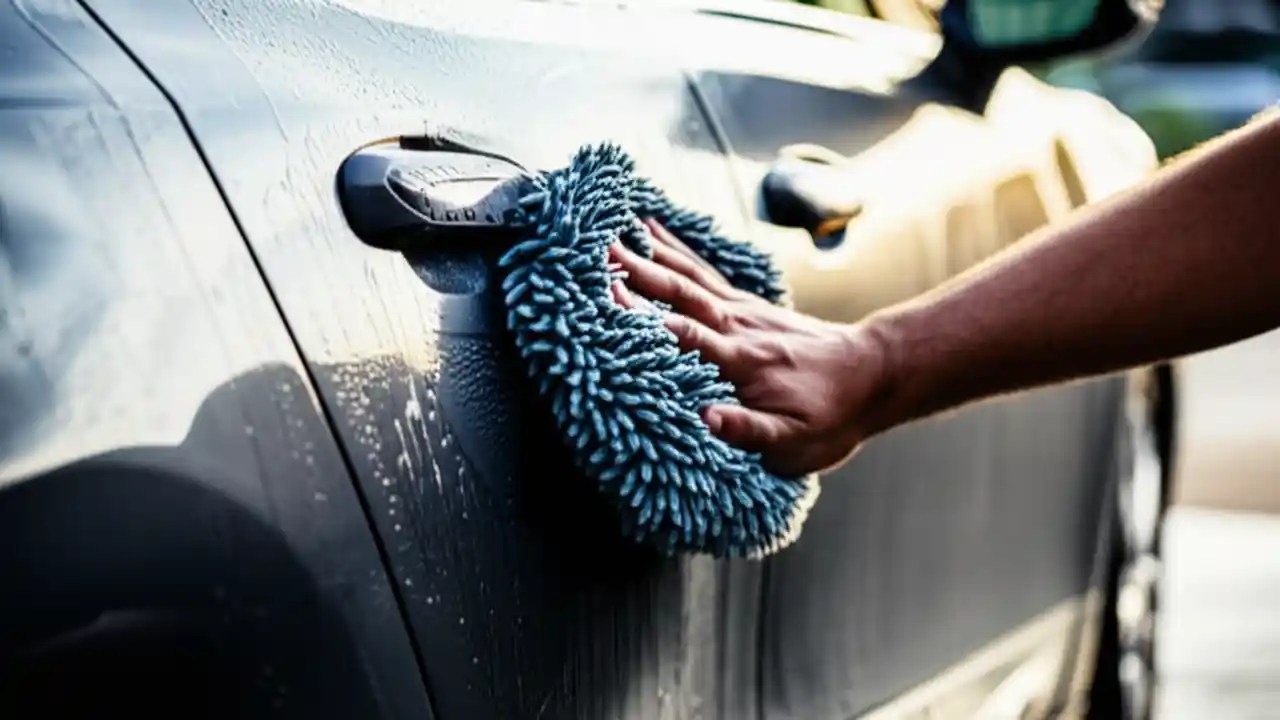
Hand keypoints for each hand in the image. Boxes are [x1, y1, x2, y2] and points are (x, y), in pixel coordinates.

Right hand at [610, 220, 892, 475]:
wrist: (873, 375)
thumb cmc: (831, 417)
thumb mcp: (796, 442)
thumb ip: (750, 430)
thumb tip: (705, 418)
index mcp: (744, 364)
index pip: (688, 336)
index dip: (648, 317)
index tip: (611, 294)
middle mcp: (738, 328)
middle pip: (681, 295)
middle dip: (639, 273)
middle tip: (598, 249)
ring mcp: (741, 310)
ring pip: (688, 276)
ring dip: (648, 254)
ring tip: (610, 230)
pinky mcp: (745, 303)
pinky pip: (703, 270)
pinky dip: (674, 247)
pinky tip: (650, 227)